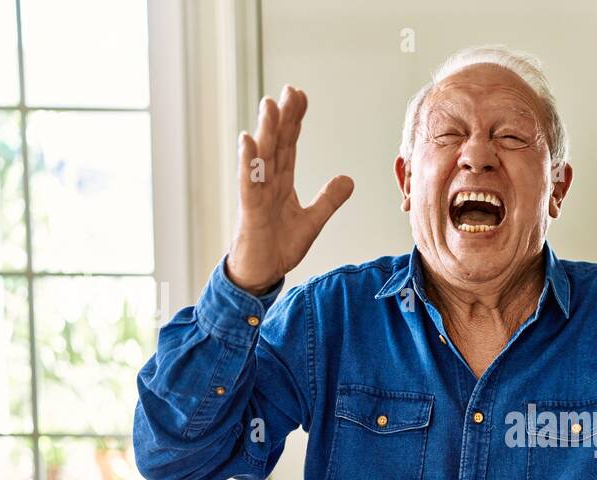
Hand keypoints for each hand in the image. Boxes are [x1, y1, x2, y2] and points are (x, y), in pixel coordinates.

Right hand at [227, 86, 354, 293]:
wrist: (262, 272)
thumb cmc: (279, 246)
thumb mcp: (312, 221)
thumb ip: (328, 200)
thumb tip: (348, 179)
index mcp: (281, 182)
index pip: (290, 145)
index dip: (295, 121)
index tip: (300, 96)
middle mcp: (267, 182)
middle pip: (277, 143)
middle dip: (283, 117)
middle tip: (290, 90)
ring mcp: (256, 193)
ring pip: (262, 157)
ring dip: (266, 131)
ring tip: (270, 105)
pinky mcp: (249, 208)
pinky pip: (248, 182)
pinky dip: (248, 162)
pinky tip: (248, 140)